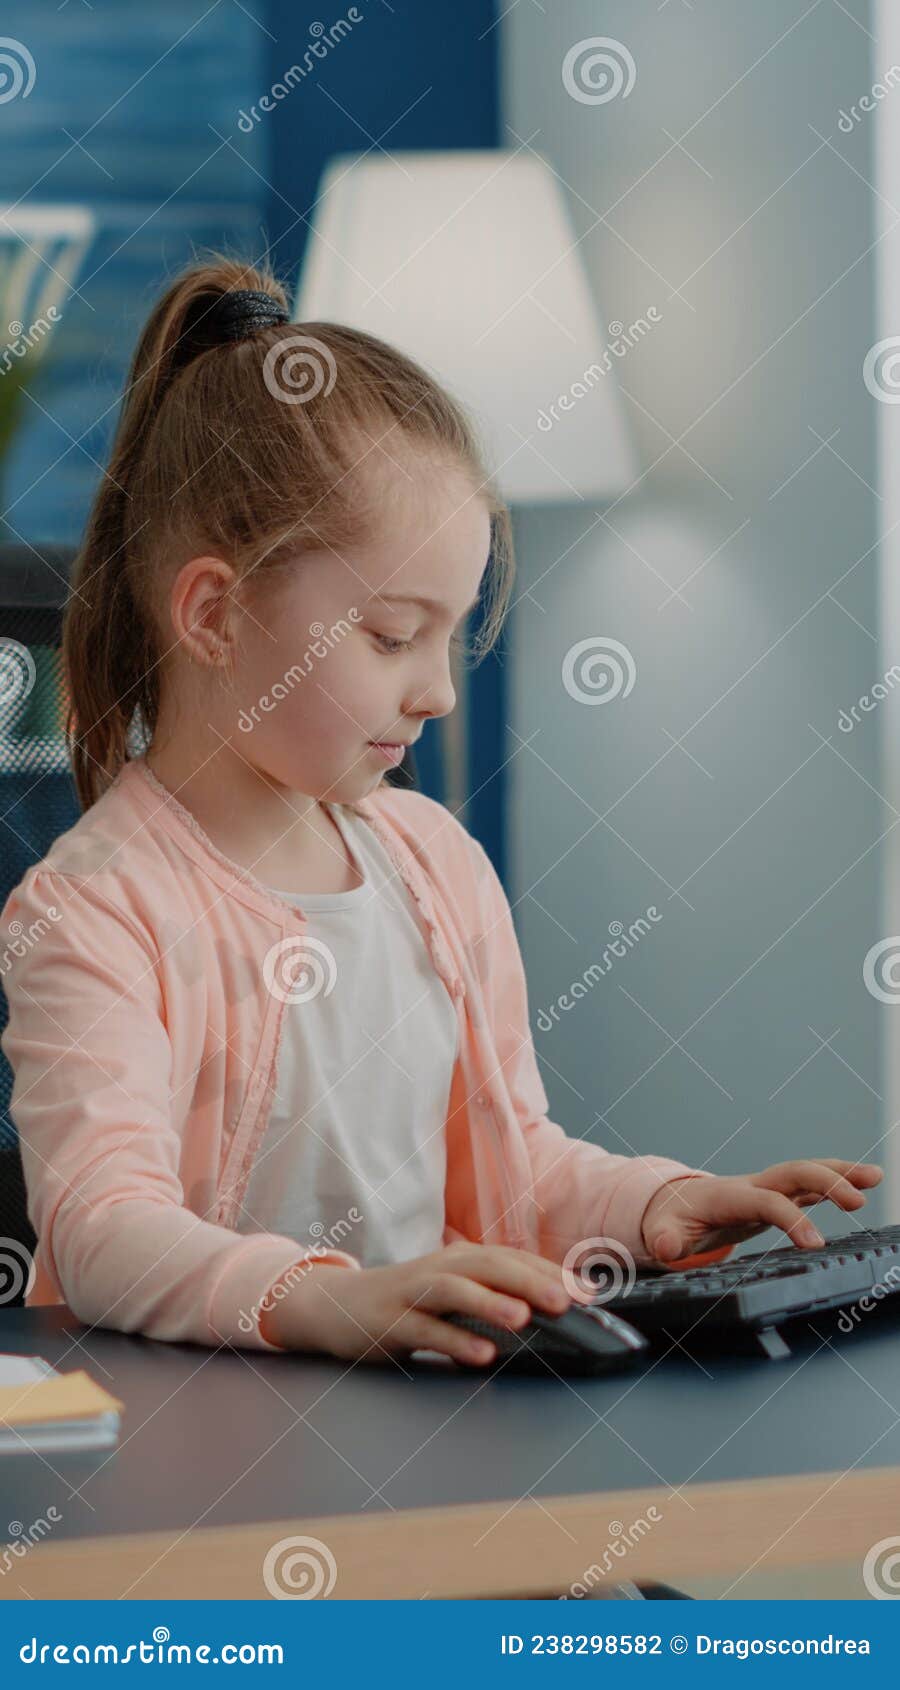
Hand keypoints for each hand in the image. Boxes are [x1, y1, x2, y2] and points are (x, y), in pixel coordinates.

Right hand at [259, 1240, 573, 1366]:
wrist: (338, 1305)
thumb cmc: (407, 1300)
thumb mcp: (452, 1292)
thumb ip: (492, 1296)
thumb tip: (549, 1308)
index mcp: (460, 1259)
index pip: (512, 1259)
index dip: (551, 1272)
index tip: (588, 1291)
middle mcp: (439, 1269)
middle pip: (488, 1266)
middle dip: (530, 1281)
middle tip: (568, 1300)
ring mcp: (412, 1293)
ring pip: (455, 1290)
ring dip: (491, 1303)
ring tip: (524, 1318)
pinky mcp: (390, 1321)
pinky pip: (426, 1330)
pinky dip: (454, 1341)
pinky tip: (481, 1354)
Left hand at [639, 1158, 882, 1262]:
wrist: (675, 1203)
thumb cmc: (672, 1219)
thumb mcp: (661, 1233)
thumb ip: (665, 1240)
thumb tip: (667, 1247)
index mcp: (729, 1196)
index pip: (766, 1202)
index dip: (791, 1219)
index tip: (815, 1244)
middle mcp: (753, 1185)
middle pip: (794, 1173)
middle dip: (826, 1182)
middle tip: (857, 1202)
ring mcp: (767, 1188)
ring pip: (807, 1172)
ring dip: (840, 1172)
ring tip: (874, 1176)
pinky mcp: (777, 1195)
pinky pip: (810, 1186)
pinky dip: (837, 1181)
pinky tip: (864, 1182)